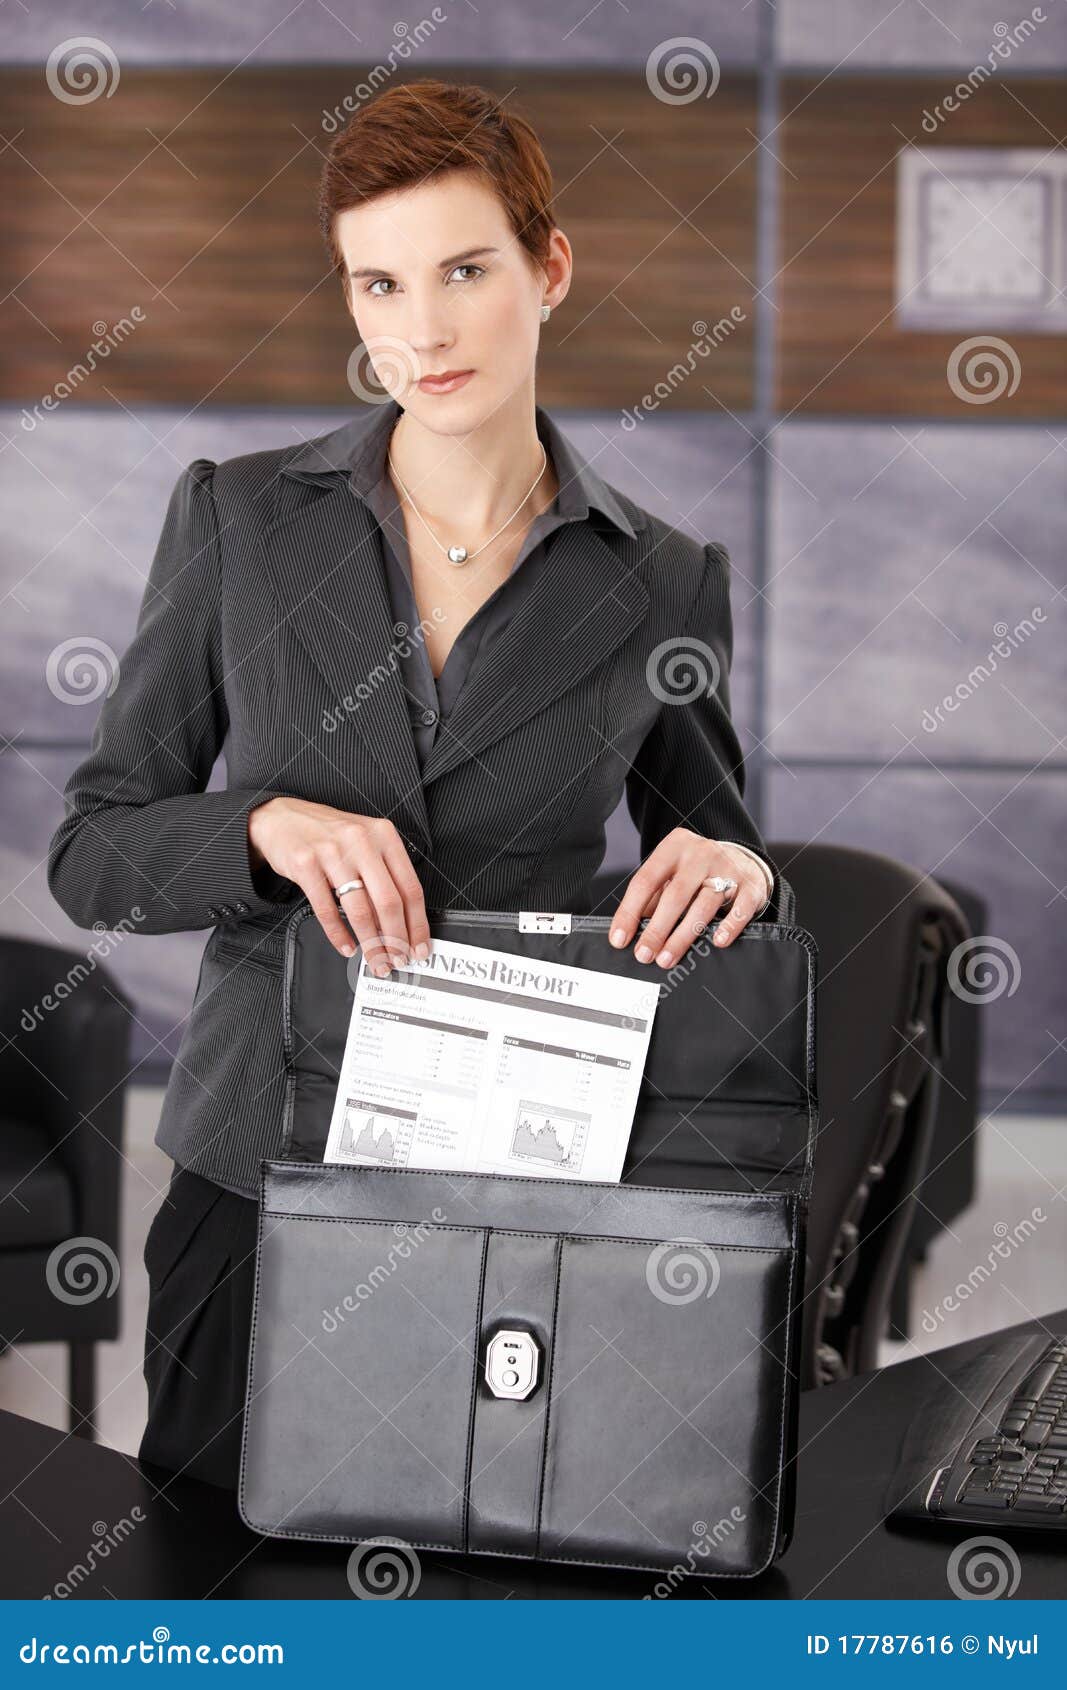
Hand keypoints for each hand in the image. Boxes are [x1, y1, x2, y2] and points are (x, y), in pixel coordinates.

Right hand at [247, 797, 430, 974]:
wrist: (282, 818)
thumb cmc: (328, 834)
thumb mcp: (365, 841)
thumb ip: (385, 873)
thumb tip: (402, 921)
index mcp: (384, 835)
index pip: (410, 888)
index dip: (418, 924)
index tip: (419, 946)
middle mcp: (361, 841)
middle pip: (389, 902)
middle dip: (397, 939)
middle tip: (399, 959)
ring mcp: (332, 853)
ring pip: (360, 911)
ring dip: (371, 944)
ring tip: (377, 960)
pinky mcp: (306, 865)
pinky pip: (326, 910)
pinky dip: (339, 935)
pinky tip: (347, 946)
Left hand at [608, 828, 768, 967]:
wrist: (742, 860)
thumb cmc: (696, 874)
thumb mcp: (671, 874)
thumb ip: (653, 898)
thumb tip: (630, 933)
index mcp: (674, 846)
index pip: (646, 880)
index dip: (629, 911)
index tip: (619, 939)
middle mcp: (701, 853)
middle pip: (675, 894)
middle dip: (656, 929)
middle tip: (643, 955)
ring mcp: (728, 867)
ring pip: (704, 904)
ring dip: (683, 936)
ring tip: (667, 958)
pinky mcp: (751, 884)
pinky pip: (740, 908)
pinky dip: (729, 926)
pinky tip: (717, 942)